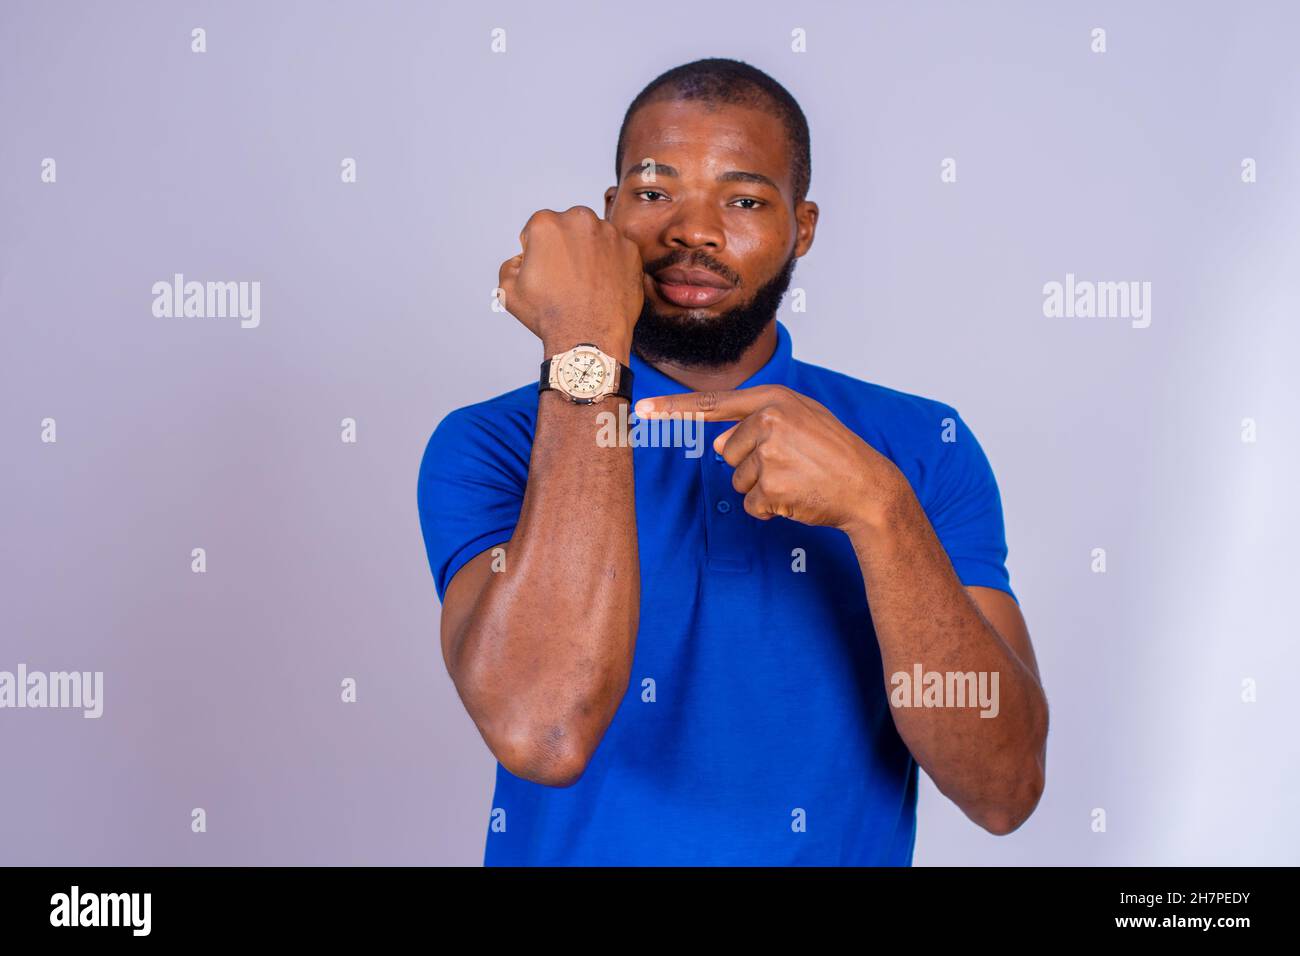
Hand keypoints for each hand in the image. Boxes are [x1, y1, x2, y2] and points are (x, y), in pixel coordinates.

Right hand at [497, 206, 643, 359]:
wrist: (589, 338)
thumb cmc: (550, 315)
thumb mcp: (509, 290)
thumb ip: (510, 265)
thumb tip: (521, 260)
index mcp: (546, 223)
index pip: (539, 229)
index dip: (538, 253)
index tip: (545, 272)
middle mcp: (580, 219)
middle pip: (569, 228)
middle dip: (566, 247)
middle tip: (566, 278)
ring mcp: (610, 234)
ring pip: (595, 238)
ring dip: (590, 254)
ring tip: (585, 285)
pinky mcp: (631, 250)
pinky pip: (618, 253)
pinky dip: (612, 266)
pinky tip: (603, 287)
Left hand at [635, 384, 910, 533]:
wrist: (869, 487)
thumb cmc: (835, 453)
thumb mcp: (801, 422)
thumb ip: (757, 424)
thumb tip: (717, 446)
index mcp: (774, 399)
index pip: (713, 404)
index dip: (674, 408)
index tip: (642, 408)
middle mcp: (768, 421)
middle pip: (727, 452)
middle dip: (753, 465)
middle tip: (793, 466)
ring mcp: (770, 454)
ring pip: (738, 479)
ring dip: (763, 488)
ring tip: (799, 480)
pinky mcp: (772, 486)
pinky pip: (751, 504)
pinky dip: (770, 508)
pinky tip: (798, 497)